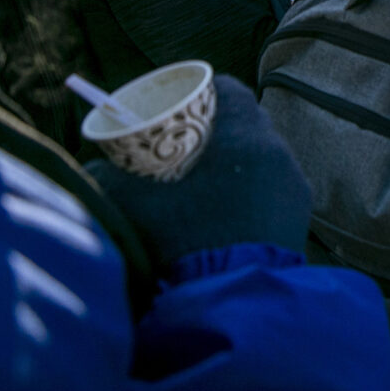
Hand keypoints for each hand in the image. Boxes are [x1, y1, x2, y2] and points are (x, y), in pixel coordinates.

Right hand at [86, 76, 311, 267]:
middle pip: (249, 123)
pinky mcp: (299, 219)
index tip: (183, 102)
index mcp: (246, 139)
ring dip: (239, 160)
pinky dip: (254, 188)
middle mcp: (279, 156)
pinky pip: (276, 188)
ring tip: (208, 178)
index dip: (204, 90)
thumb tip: (90, 164)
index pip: (231, 90)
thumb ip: (108, 178)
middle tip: (188, 142)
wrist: (233, 301)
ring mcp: (295, 189)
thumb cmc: (186, 243)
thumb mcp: (136, 207)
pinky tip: (230, 208)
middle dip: (218, 127)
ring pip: (265, 157)